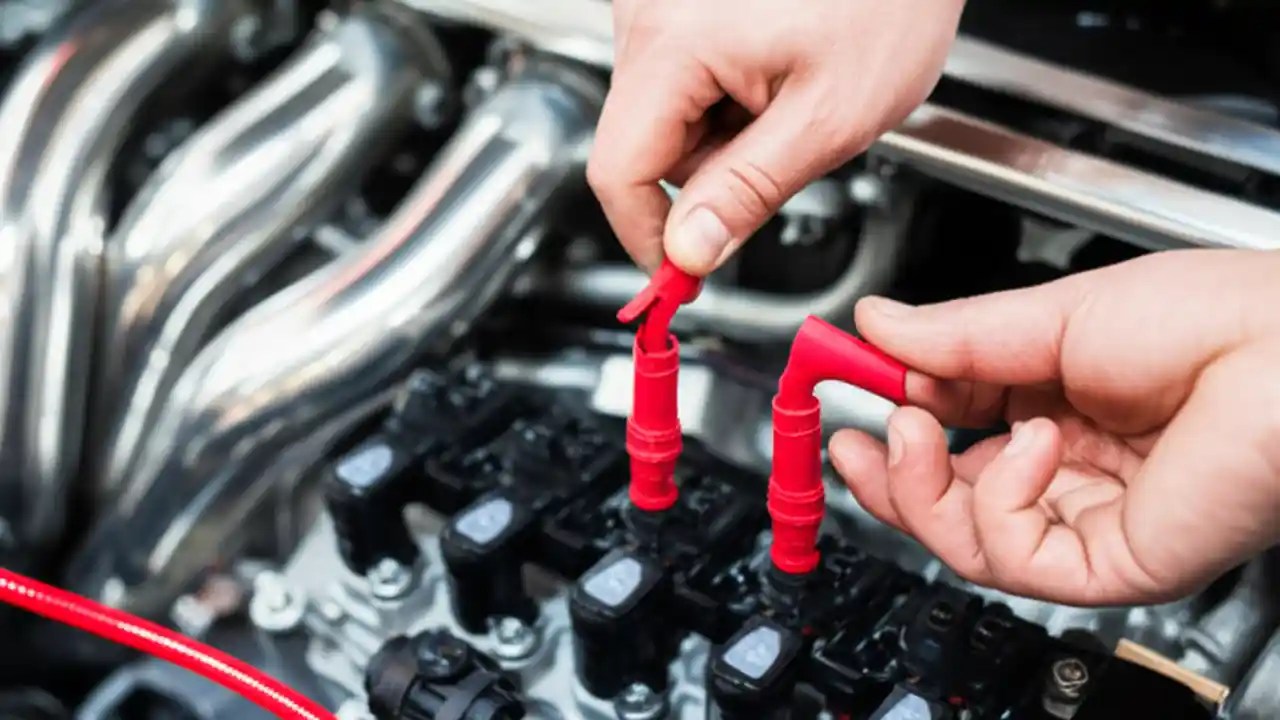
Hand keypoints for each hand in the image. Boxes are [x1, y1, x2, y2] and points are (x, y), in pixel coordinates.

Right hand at [588, 0, 964, 274]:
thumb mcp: (829, 117)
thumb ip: (749, 192)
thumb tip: (689, 251)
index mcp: (674, 44)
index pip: (617, 173)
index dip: (649, 237)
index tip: (683, 274)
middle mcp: (648, 14)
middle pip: (643, 146)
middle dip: (710, 171)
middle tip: (783, 146)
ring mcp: (659, 5)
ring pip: (662, 117)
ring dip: (722, 130)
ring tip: (788, 91)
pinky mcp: (677, 2)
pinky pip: (679, 78)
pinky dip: (724, 94)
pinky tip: (773, 67)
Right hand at [830, 249, 1279, 604]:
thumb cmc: (1208, 319)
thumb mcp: (1048, 315)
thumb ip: (953, 336)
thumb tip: (875, 323)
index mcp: (1055, 408)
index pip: (950, 432)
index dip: (891, 418)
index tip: (843, 386)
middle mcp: (1069, 471)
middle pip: (948, 502)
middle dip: (889, 475)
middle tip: (850, 438)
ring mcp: (1089, 519)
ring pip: (965, 542)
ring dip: (921, 488)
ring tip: (910, 430)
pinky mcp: (1110, 563)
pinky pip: (1013, 557)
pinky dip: (998, 498)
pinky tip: (1028, 443)